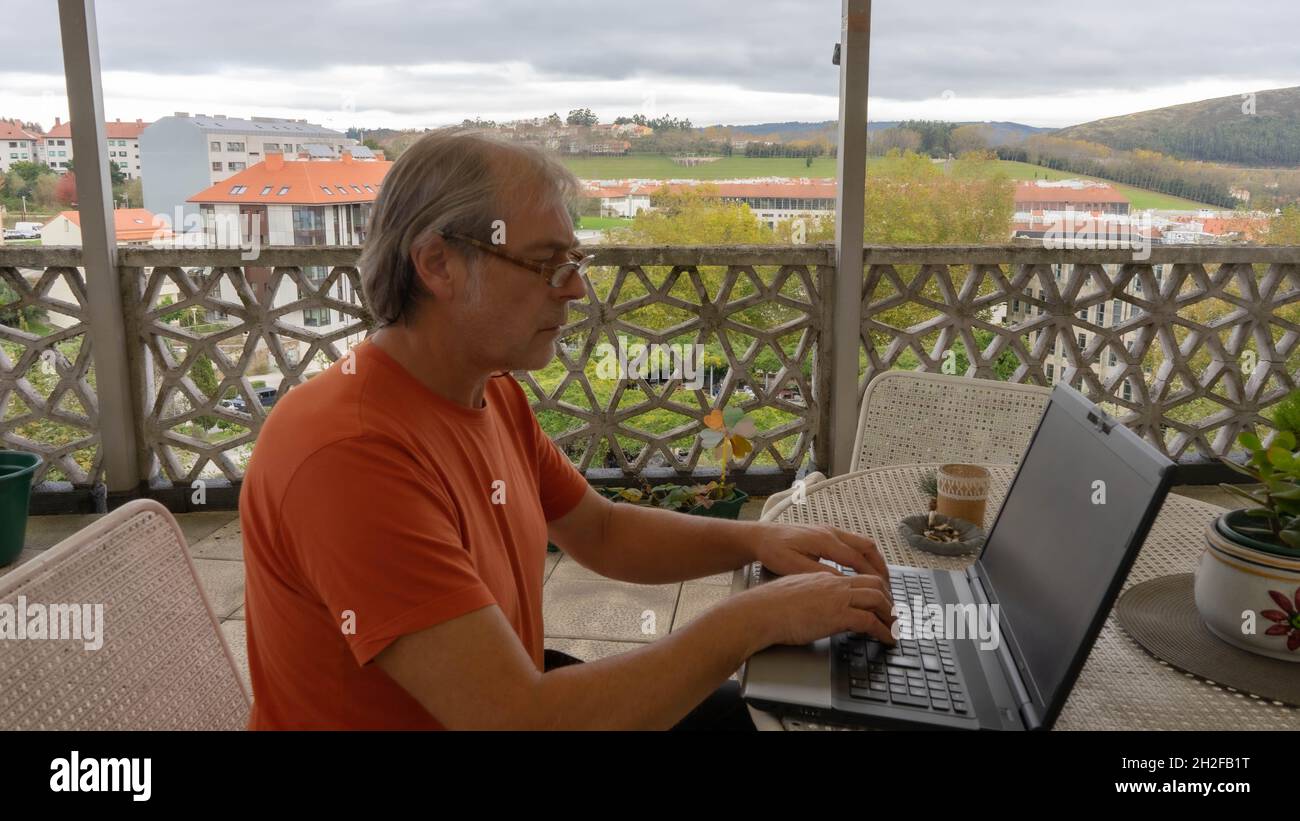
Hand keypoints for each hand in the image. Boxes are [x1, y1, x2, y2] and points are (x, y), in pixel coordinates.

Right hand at [741, 572, 895, 647]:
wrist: (760, 611)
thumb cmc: (769, 606)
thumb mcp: (796, 593)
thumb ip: (813, 596)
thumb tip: (819, 607)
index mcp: (824, 577)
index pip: (859, 578)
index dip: (876, 589)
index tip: (882, 601)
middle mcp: (834, 583)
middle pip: (875, 584)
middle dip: (889, 600)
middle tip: (894, 615)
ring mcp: (837, 597)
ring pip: (877, 599)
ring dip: (890, 615)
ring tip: (894, 629)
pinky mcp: (838, 614)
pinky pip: (870, 621)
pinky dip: (883, 631)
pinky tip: (886, 640)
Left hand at [754, 522, 887, 578]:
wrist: (759, 536)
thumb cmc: (772, 550)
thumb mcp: (793, 566)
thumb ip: (819, 574)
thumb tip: (843, 583)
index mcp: (825, 541)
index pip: (858, 559)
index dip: (872, 576)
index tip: (883, 592)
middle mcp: (831, 533)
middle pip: (867, 547)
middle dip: (881, 567)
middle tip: (889, 587)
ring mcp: (830, 531)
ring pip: (863, 543)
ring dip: (874, 560)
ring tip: (881, 580)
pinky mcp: (826, 534)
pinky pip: (854, 543)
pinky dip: (864, 556)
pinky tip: (863, 569)